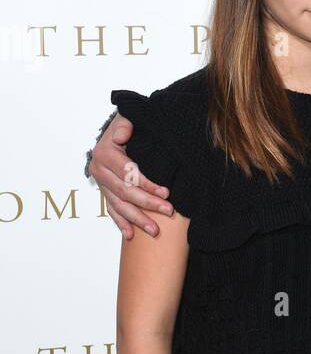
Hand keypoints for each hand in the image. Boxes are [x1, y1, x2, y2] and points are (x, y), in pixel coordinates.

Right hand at [89, 113, 173, 238]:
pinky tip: (130, 235)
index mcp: (104, 153)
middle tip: (168, 211)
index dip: (147, 184)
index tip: (166, 193)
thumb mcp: (127, 118)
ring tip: (154, 230)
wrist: (117, 130)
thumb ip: (125, 125)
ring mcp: (101, 183)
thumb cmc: (128, 125)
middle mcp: (99, 170)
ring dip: (137, 219)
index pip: (128, 173)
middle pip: (125, 192)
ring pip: (119, 205)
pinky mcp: (105, 192)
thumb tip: (122, 136)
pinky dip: (121, 223)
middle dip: (148, 203)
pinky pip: (112, 210)